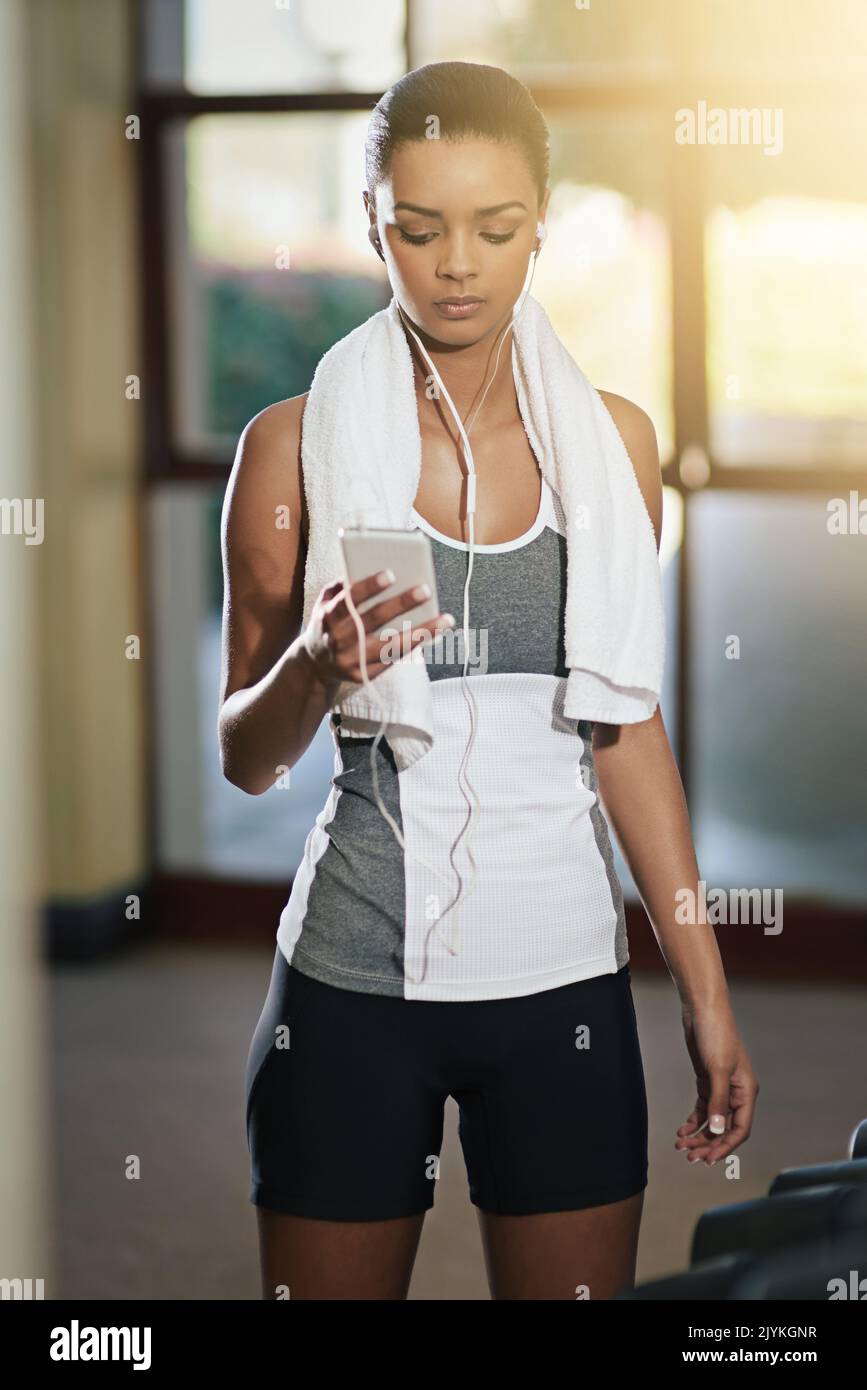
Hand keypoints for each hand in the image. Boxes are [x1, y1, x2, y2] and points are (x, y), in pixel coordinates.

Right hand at [302, 569, 454, 690]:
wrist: (314, 665)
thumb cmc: (327, 623)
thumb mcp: (325, 602)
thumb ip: (342, 586)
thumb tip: (368, 568)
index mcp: (329, 617)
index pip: (350, 600)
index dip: (369, 587)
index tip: (391, 573)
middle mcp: (340, 640)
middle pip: (375, 620)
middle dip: (401, 604)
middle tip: (425, 590)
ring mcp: (352, 660)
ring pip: (392, 646)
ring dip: (421, 633)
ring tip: (445, 620)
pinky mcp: (363, 676)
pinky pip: (393, 661)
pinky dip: (414, 648)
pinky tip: (433, 636)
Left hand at [675, 998, 758, 1166]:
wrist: (702, 1009)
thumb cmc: (716, 1034)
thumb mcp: (717, 1069)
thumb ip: (717, 1101)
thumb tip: (717, 1130)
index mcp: (746, 1091)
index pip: (740, 1129)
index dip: (725, 1146)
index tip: (708, 1159)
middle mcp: (736, 1092)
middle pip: (725, 1129)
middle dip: (708, 1144)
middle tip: (690, 1157)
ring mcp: (721, 1087)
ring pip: (712, 1121)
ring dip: (698, 1135)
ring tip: (681, 1146)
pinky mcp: (707, 1081)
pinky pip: (702, 1109)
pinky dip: (693, 1121)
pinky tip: (682, 1131)